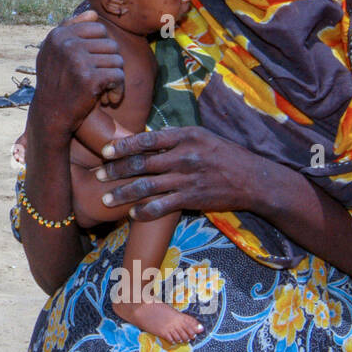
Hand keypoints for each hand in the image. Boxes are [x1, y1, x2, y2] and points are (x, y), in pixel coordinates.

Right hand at [30, 10, 125, 137]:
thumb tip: (93, 14)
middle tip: (100, 79)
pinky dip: (118, 91)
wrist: (51, 116)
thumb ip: (69, 30)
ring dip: (114, 78)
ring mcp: (78, 60)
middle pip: (110, 44)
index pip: (98, 29)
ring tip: (104, 90)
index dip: (101, 47)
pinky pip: (119, 76)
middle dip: (109, 63)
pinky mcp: (90, 79)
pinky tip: (110, 99)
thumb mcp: (53, 53)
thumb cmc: (55, 83)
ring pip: (117, 60)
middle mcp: (66, 44)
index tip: (94, 64)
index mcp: (58, 35)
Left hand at [95, 127, 261, 220]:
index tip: (105, 150)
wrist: (254, 179)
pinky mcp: (193, 198)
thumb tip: (146, 137)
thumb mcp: (201, 137)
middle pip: (141, 163)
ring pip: (147, 186)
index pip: (147, 139)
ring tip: (106, 199)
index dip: (123, 145)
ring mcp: (188, 178)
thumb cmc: (224, 155)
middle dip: (116, 170)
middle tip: (97, 176)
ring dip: (123, 193)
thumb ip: (174, 138)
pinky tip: (132, 214)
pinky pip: (163, 206)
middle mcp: (184, 156)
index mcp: (185, 136)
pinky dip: (145, 210)